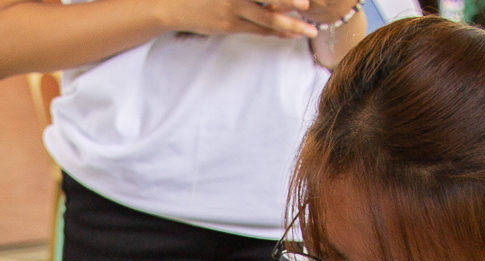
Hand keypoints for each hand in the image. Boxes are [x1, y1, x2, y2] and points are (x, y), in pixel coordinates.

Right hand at [158, 0, 318, 39]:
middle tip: (308, 6)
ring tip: (310, 30)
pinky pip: (257, 30)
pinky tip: (290, 34)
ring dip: (290, 25)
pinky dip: (275, 32)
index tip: (304, 0)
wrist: (174, 5)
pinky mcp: (229, 26)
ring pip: (267, 18)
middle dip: (289, 2)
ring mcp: (232, 9)